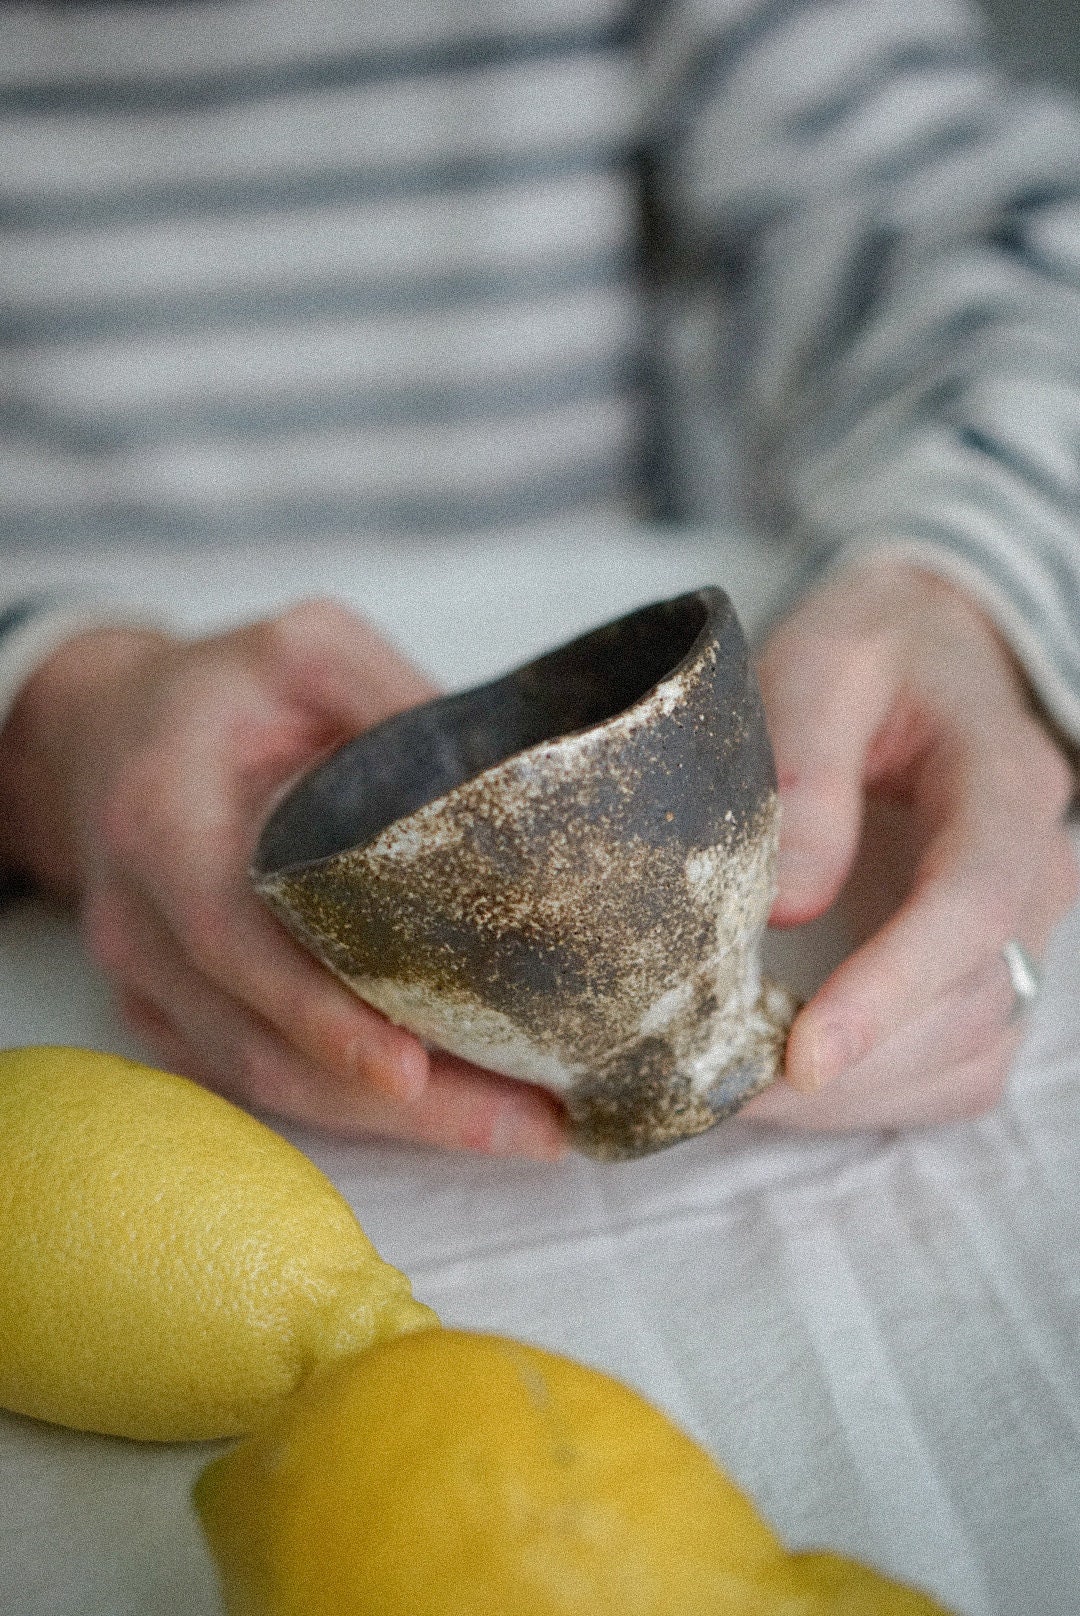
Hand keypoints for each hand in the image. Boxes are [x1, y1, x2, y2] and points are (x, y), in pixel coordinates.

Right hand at [0, 600, 566, 1158]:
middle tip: (531, 1126)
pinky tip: (452, 1108)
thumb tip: (515, 785)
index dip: (319, 1014)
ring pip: (269, 1082)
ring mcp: (149, 982)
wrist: (105, 731)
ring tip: (523, 1128)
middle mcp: (142, 921)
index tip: (412, 1068)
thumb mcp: (305, 648)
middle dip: (403, 1104)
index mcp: (164, 823)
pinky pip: (261, 1078)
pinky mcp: (171, 1014)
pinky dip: (355, 1104)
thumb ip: (394, 700)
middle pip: (264, 1047)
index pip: (234, 941)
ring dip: (395, 1123)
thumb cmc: (217, 690)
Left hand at [745, 559, 1076, 1130]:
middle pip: (976, 1001)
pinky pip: (960, 1067)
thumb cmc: (869, 652)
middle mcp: (1035, 868)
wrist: (926, 652)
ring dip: (862, 1095)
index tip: (802, 1054)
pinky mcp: (989, 968)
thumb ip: (807, 766)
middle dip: (856, 1065)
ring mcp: (1021, 929)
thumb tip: (788, 907)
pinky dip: (879, 1096)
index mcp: (1002, 782)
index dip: (891, 990)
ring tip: (742, 1091)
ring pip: (972, 1053)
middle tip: (729, 1086)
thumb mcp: (822, 663)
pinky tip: (791, 1086)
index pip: (971, 904)